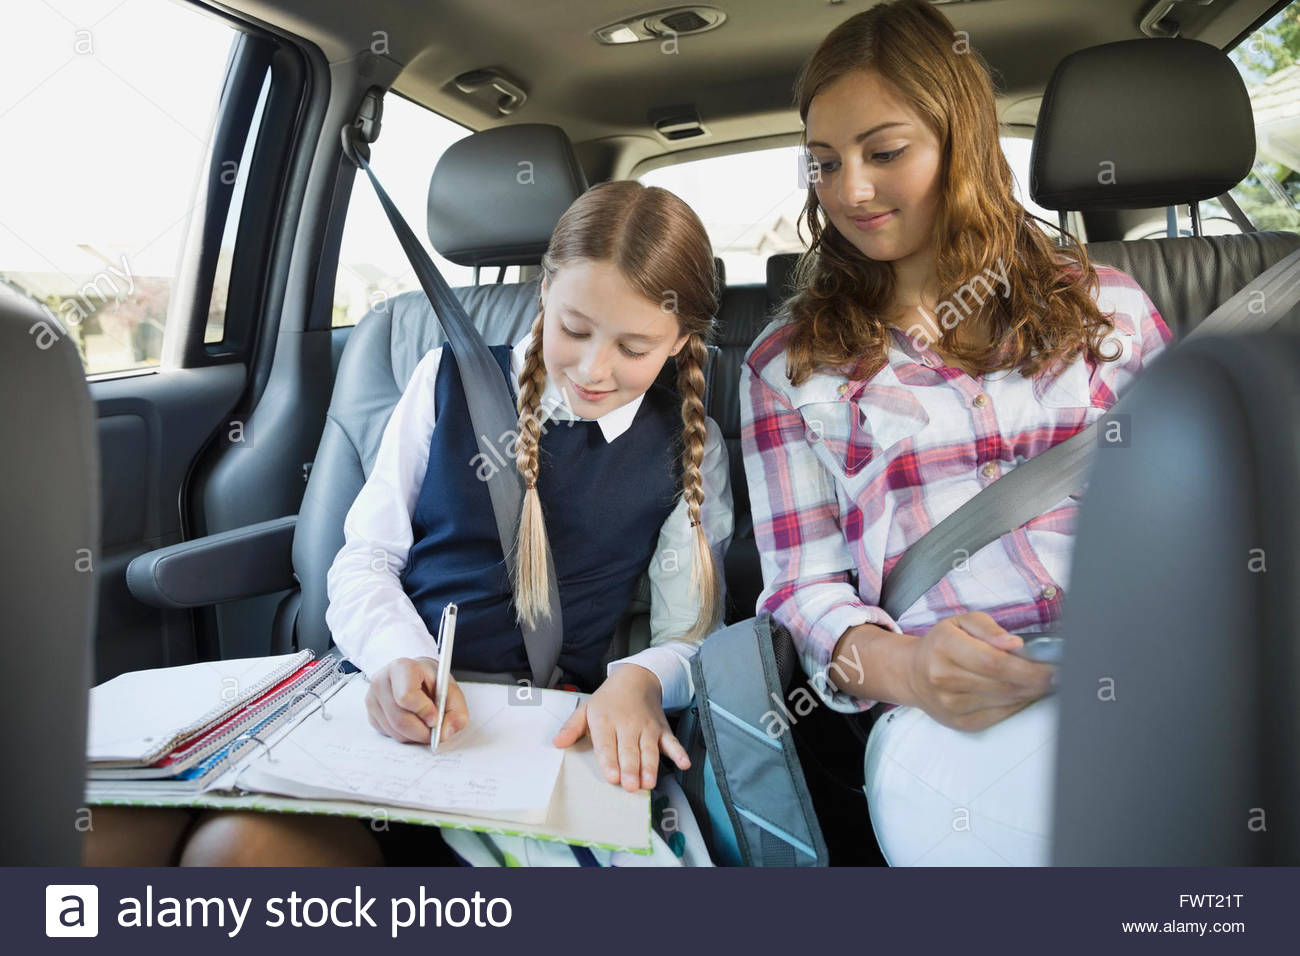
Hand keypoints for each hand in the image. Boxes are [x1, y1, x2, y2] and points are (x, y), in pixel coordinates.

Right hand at [363, 656, 468, 744]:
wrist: (414, 675)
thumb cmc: (431, 680)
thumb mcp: (451, 689)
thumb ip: (456, 711)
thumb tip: (445, 733)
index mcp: (401, 667)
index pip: (406, 696)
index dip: (424, 711)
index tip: (436, 717)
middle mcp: (381, 681)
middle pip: (400, 720)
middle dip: (422, 732)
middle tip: (436, 732)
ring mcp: (372, 699)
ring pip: (395, 731)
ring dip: (415, 736)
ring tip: (426, 724)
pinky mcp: (370, 715)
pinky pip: (389, 735)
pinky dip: (406, 736)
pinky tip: (413, 722)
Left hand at [551, 664, 689, 791]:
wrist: (636, 679)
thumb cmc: (608, 700)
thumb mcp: (586, 708)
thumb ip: (572, 728)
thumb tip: (557, 743)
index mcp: (605, 720)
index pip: (606, 744)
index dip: (610, 761)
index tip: (612, 777)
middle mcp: (627, 724)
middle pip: (629, 750)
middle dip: (630, 769)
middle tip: (630, 786)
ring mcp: (647, 728)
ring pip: (649, 749)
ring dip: (650, 766)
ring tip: (649, 783)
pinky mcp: (662, 730)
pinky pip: (672, 741)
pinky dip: (679, 752)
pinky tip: (683, 763)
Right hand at [902, 612, 1054, 731]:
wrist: (912, 673)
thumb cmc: (942, 644)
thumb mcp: (960, 622)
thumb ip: (989, 628)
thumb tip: (1015, 645)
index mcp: (944, 647)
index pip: (994, 662)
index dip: (1028, 667)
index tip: (1052, 667)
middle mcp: (943, 678)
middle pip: (1003, 685)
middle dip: (1036, 682)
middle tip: (1057, 675)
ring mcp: (949, 704)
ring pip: (1004, 702)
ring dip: (1029, 694)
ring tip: (1043, 683)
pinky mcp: (958, 723)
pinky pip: (998, 717)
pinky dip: (1016, 706)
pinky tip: (1023, 695)